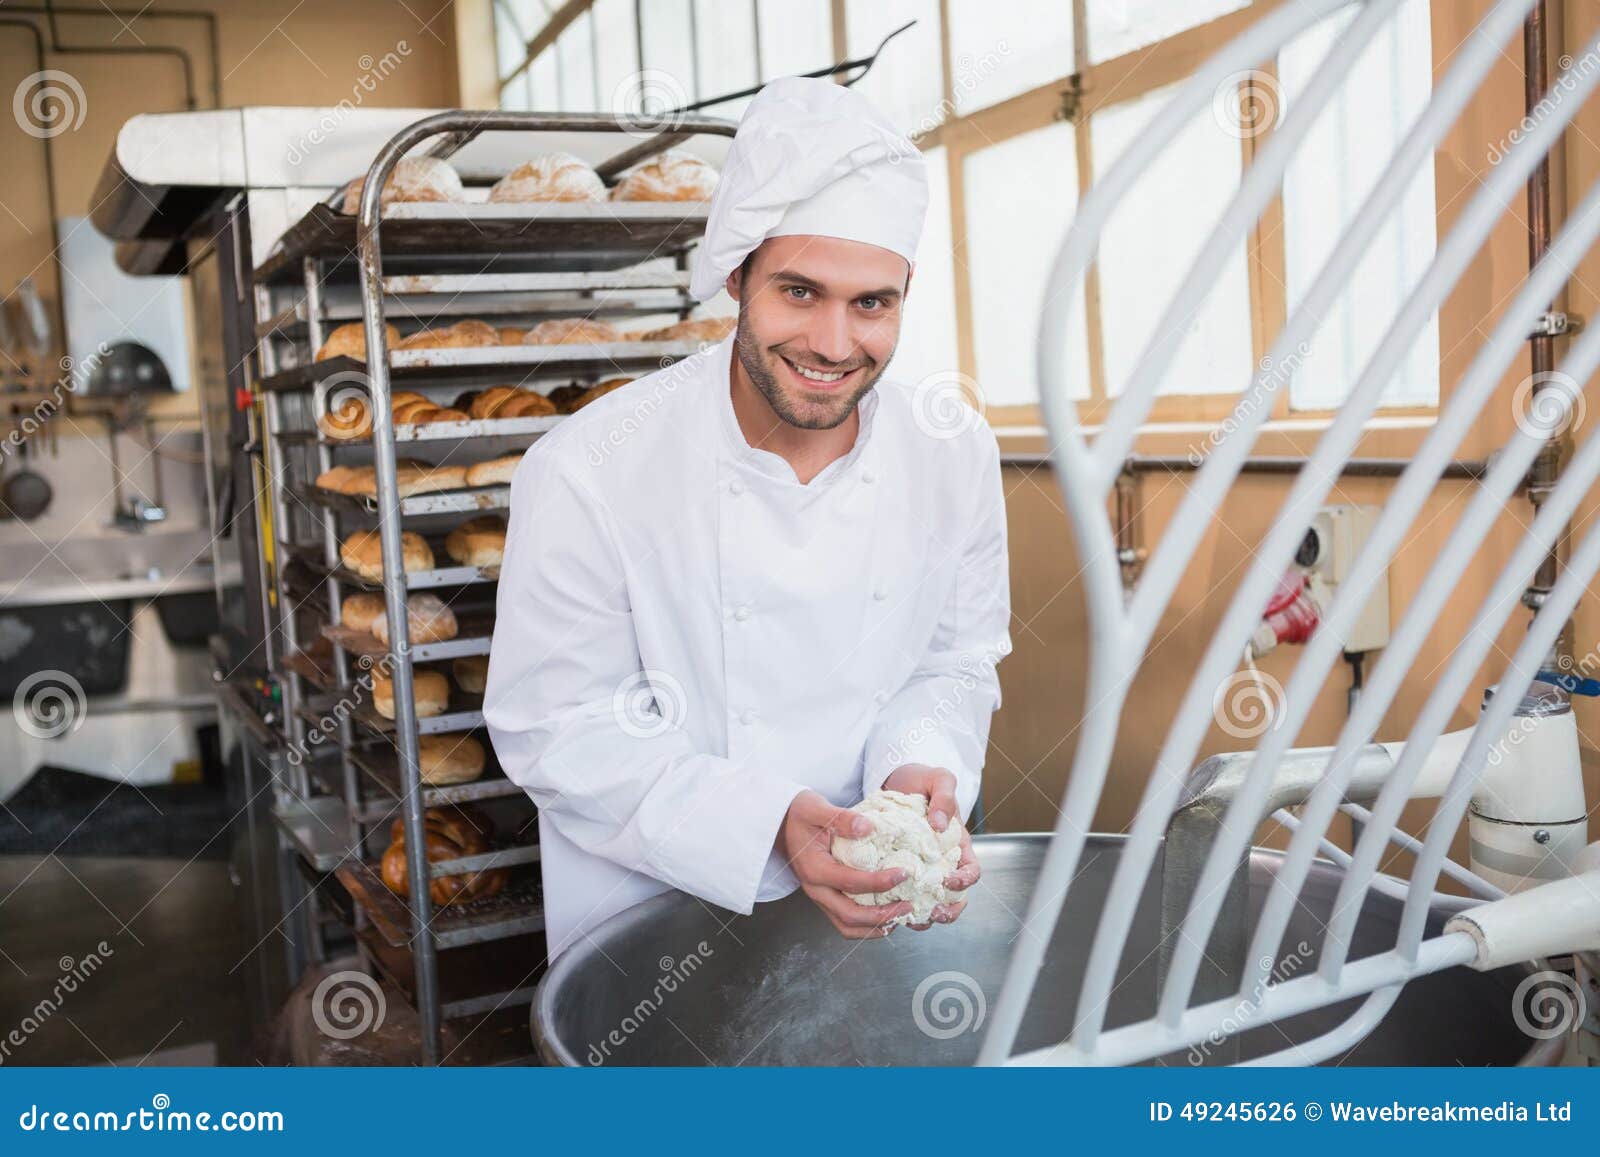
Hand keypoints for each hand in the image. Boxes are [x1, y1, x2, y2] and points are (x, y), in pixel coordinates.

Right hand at [776, 790, 912, 939]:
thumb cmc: (798, 814)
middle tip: (907, 906)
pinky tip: (886, 916)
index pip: (850, 883)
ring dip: (875, 926)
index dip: (879, 882)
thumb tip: (867, 827)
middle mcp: (815, 889)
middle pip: (849, 916)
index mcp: (814, 869)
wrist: (779, 823)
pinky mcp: (825, 897)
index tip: (903, 874)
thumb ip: (841, 818)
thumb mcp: (816, 808)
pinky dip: (867, 924)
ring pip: (847, 925)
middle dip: (881, 915)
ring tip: (900, 917)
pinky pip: (845, 919)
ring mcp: (819, 896)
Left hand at [881, 764, 981, 929]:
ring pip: (928, 901)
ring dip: (922, 914)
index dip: (965, 881)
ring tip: (908, 917)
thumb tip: (939, 824)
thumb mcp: (939, 779)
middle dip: (947, 910)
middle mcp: (942, 861)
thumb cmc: (923, 779)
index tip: (949, 881)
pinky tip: (885, 905)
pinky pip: (902, 893)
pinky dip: (897, 903)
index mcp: (957, 845)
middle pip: (954, 896)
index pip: (972, 871)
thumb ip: (945, 797)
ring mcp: (921, 869)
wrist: (896, 780)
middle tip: (932, 913)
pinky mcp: (899, 871)